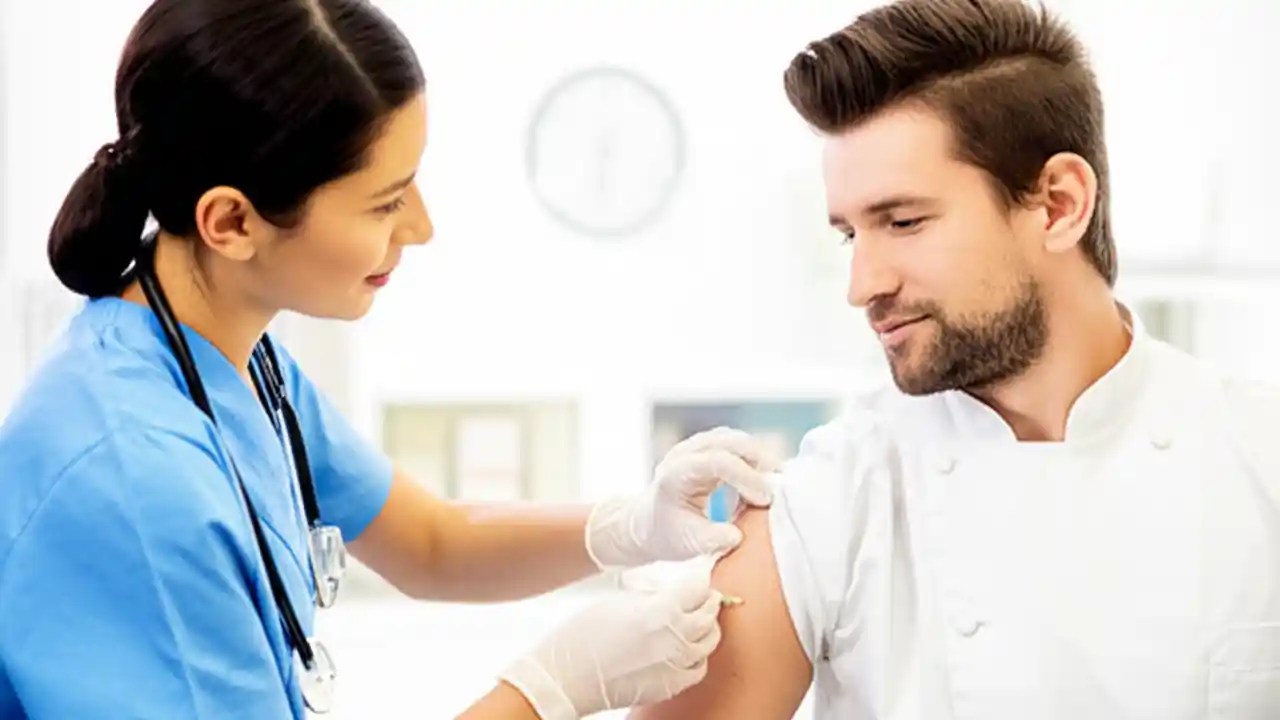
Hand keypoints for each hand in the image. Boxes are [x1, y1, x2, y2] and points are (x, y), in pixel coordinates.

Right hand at [499, 573, 723, 718]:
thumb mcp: (618, 601)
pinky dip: (698, 655)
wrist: (566, 678)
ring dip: (706, 626)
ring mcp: (676, 664)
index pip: (697, 587)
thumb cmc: (583, 635)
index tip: (696, 578)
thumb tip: (669, 594)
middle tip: (701, 595)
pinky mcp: (670, 685)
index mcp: (661, 610)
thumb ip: (650, 596)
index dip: (698, 580)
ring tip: (697, 620)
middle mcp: (675, 637)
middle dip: (706, 600)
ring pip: (710, 640)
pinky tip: (687, 649)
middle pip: (708, 612)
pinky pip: (699, 667)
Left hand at [585, 427, 778, 568]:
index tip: (764, 500)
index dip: (747, 478)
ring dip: (758, 458)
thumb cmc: (666, 534)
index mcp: (676, 473)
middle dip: (759, 461)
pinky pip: (734, 445)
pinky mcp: (706, 450)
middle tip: (778, 488)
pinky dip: (752, 459)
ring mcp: (695, 447)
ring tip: (772, 484)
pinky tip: (761, 480)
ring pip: (734, 439)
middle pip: (730, 441)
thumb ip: (713, 539)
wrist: (648, 524)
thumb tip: (739, 534)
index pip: (718, 461)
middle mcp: (684, 453)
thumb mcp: (687, 544)